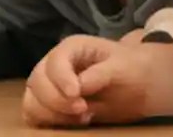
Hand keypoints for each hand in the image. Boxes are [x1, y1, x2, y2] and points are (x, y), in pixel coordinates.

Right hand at [23, 35, 172, 126]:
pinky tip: (70, 123)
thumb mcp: (124, 67)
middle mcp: (54, 64)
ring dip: (50, 114)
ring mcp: (50, 85)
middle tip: (83, 110)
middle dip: (56, 100)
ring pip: (31, 100)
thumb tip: (78, 87)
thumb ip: (100, 74)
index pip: (54, 62)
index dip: (61, 79)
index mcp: (71, 48)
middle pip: (37, 81)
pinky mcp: (50, 104)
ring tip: (80, 118)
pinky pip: (34, 114)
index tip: (77, 96)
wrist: (140, 84)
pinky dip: (45, 122)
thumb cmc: (133, 70)